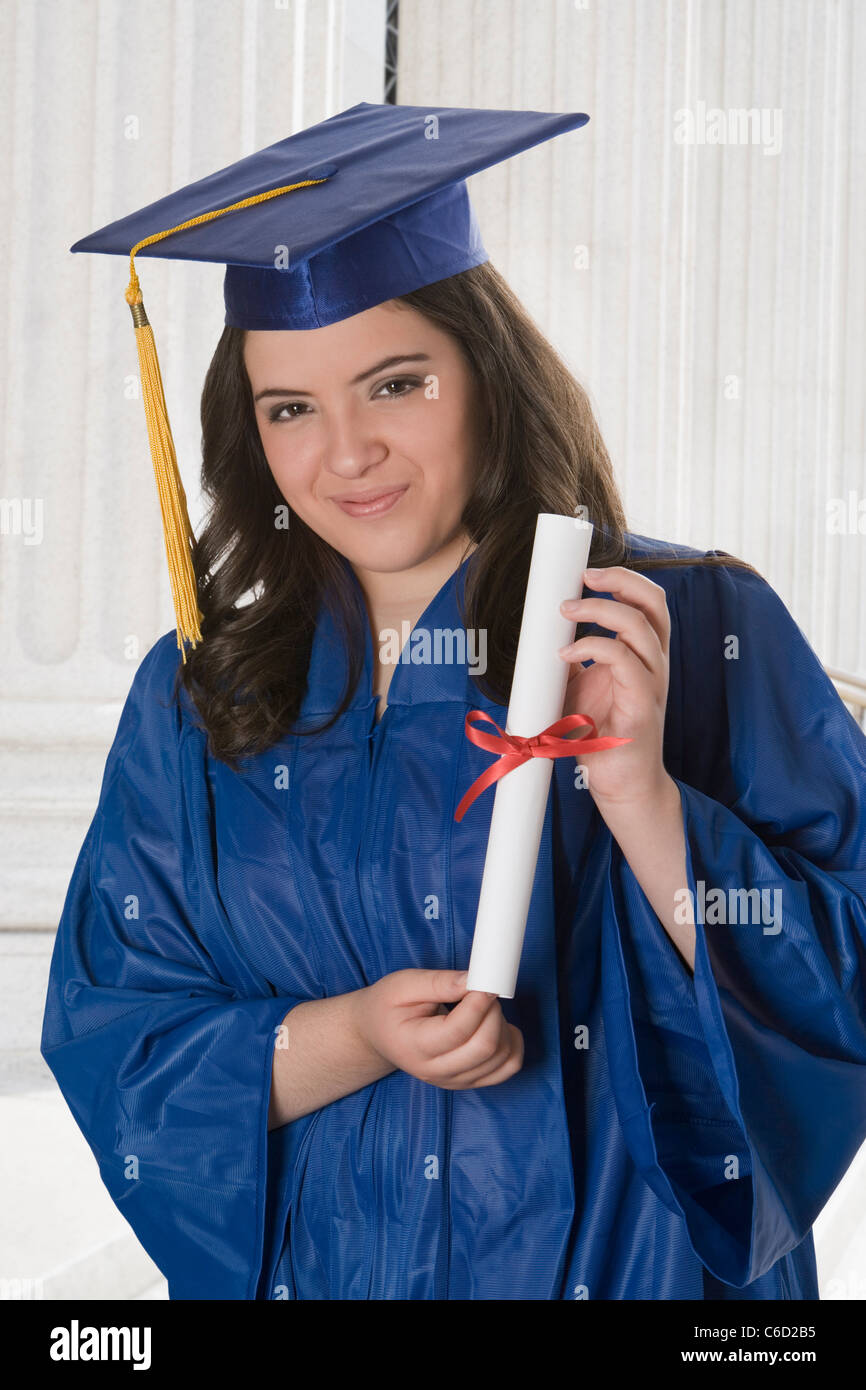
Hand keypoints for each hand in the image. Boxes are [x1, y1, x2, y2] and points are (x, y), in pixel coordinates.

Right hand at [351, 969, 523, 1089]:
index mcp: (415, 1046)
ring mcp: (455, 1081)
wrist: (380, 1034)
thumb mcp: (402, 985)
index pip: (458, 1031)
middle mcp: (436, 1071)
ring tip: (482, 1007)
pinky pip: (508, 1067)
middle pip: (485, 1048)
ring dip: (502, 1025)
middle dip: (492, 1012)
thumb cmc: (388, 1007)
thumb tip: (473, 981)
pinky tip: (497, 1026)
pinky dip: (512, 1043)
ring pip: (501, 1058)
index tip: (483, 982)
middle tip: (482, 991)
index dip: (478, 1002)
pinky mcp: (471, 1081)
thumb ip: (437, 982)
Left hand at [558, 566, 671, 807]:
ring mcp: (653, 684)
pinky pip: (625, 662)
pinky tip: (567, 652)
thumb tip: (543, 632)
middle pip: (655, 604)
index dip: (623, 579)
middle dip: (621, 580)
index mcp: (644, 655)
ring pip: (641, 627)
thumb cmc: (599, 738)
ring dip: (600, 610)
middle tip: (584, 577)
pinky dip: (594, 647)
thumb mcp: (577, 688)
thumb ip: (571, 659)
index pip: (648, 603)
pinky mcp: (643, 706)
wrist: (621, 787)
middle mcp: (654, 665)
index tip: (585, 573)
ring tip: (567, 609)